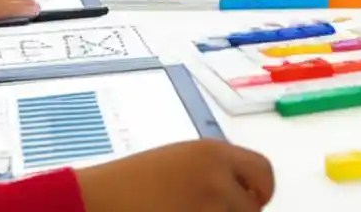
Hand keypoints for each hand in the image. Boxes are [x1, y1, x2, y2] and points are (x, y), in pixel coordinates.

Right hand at [76, 139, 274, 211]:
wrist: (96, 198)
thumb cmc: (132, 183)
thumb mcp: (180, 162)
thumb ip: (216, 172)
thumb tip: (243, 194)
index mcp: (214, 153)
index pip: (264, 173)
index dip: (259, 193)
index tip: (247, 203)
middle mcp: (217, 177)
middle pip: (252, 208)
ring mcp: (208, 206)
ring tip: (187, 211)